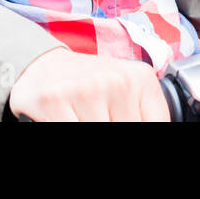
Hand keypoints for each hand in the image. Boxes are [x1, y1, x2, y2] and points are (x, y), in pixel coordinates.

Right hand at [8, 47, 170, 121]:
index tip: (124, 121)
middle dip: (111, 126)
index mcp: (141, 78)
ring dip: (91, 127)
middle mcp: (116, 81)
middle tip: (103, 115)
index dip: (143, 131)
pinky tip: (71, 117)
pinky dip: (71, 127)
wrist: (43, 65)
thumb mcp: (126, 90)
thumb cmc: (90, 83)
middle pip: (126, 130)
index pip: (156, 125)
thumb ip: (142, 114)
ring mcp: (86, 91)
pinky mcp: (56, 102)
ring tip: (86, 115)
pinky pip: (72, 131)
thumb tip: (153, 127)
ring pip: (100, 133)